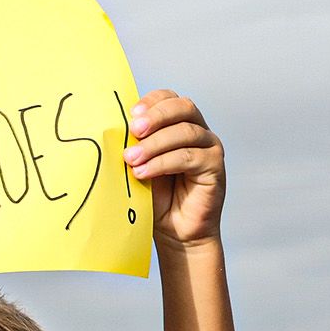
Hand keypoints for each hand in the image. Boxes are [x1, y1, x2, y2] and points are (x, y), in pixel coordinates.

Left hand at [129, 89, 224, 247]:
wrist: (175, 231)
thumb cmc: (157, 198)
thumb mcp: (141, 164)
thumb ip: (135, 144)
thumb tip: (114, 128)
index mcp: (179, 123)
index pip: (169, 98)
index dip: (151, 102)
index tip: (130, 115)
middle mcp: (198, 131)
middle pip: (182, 108)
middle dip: (156, 116)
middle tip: (133, 131)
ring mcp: (209, 147)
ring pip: (185, 132)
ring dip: (154, 144)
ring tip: (132, 160)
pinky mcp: (215, 166)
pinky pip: (189, 157)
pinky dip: (163, 162)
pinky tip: (144, 172)